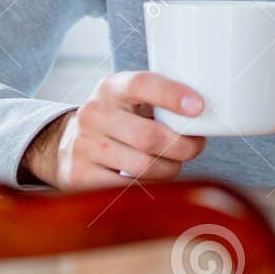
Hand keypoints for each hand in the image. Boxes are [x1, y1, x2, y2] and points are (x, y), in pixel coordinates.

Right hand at [19, 71, 207, 189]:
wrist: (66, 144)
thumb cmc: (116, 120)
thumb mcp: (130, 100)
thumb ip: (159, 101)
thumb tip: (209, 116)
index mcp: (110, 87)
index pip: (141, 83)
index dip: (172, 95)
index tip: (198, 107)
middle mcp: (93, 113)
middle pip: (149, 136)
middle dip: (183, 147)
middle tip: (195, 147)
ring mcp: (83, 146)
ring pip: (143, 167)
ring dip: (169, 170)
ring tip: (174, 164)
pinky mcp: (79, 176)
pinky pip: (127, 190)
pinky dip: (149, 187)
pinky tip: (153, 180)